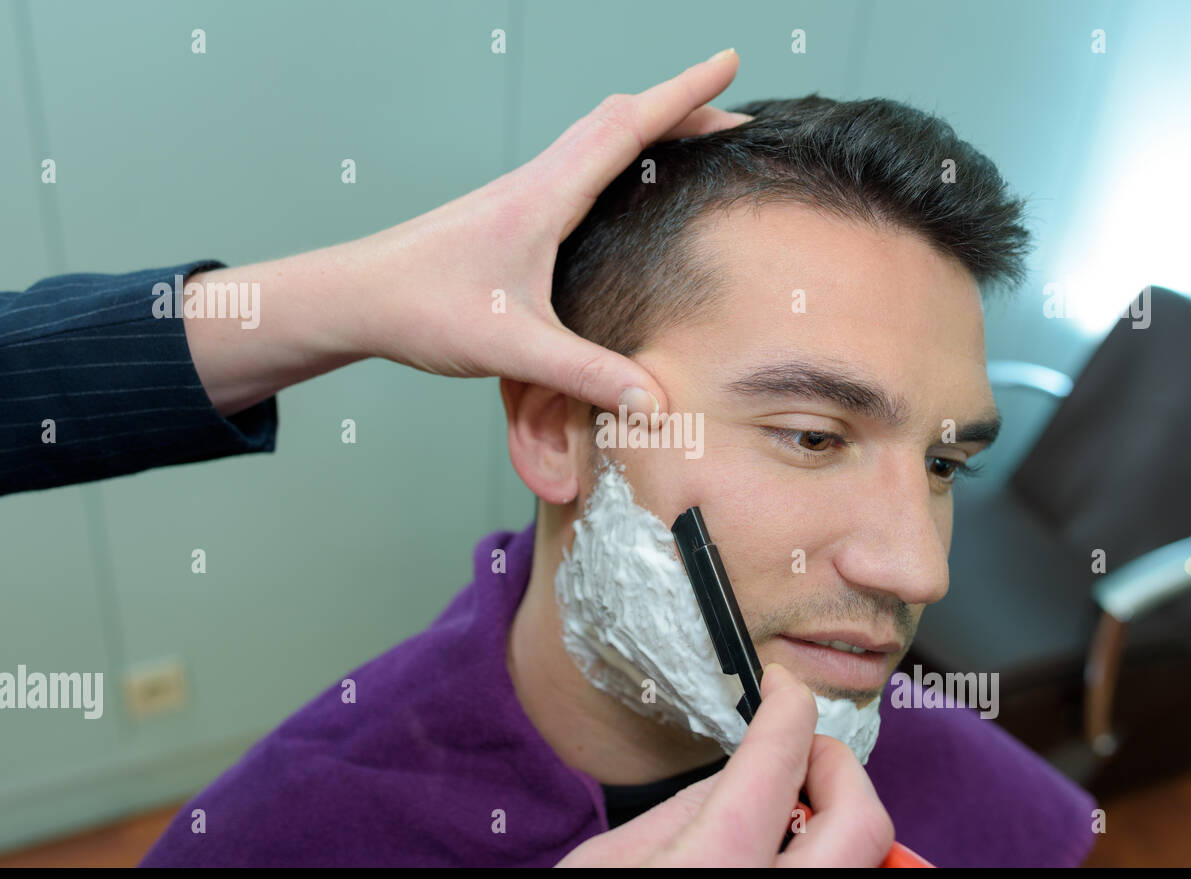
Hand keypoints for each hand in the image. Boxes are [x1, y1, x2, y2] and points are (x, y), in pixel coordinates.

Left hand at [183, 50, 751, 417]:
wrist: (357, 297)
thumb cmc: (422, 309)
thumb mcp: (511, 347)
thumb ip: (585, 374)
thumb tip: (654, 400)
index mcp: (544, 198)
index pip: (627, 128)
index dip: (684, 94)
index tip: (729, 62)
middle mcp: (535, 183)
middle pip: (617, 119)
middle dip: (679, 105)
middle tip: (730, 111)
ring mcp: (521, 193)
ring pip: (594, 135)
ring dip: (647, 124)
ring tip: (690, 135)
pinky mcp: (510, 212)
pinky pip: (577, 161)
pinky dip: (616, 152)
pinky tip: (623, 182)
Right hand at [554, 662, 895, 866]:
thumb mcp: (607, 862)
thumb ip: (680, 810)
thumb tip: (737, 773)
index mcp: (713, 863)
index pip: (782, 756)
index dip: (791, 705)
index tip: (786, 691)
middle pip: (862, 819)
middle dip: (841, 769)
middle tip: (802, 757)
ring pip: (866, 867)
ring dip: (838, 826)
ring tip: (793, 819)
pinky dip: (823, 867)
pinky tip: (780, 863)